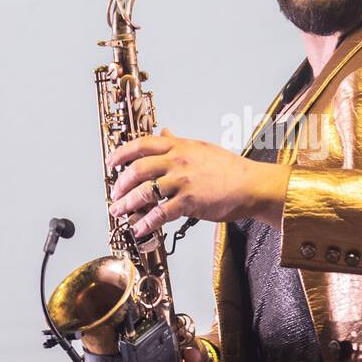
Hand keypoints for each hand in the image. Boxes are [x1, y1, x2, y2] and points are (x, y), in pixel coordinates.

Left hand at [106, 128, 290, 238]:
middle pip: (137, 169)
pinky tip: (139, 228)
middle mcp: (178, 161)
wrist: (251, 185)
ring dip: (127, 204)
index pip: (142, 144)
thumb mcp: (201, 148)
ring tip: (119, 212)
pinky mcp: (190, 201)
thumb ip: (179, 142)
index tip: (110, 163)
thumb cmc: (229, 168)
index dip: (121, 154)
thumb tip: (164, 132)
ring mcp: (183, 181)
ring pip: (145, 192)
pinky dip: (146, 222)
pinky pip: (161, 213)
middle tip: (114, 194)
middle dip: (120, 184)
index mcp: (179, 146)